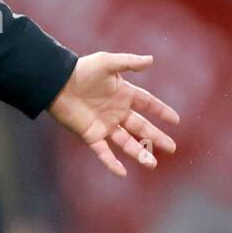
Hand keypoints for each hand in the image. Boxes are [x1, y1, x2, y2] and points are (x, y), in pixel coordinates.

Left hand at [47, 52, 179, 176]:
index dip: (161, 111)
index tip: (175, 120)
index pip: (147, 103)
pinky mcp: (90, 133)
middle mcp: (116, 111)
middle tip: (172, 148)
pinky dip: (111, 162)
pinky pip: (103, 151)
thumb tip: (151, 60)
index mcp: (123, 94)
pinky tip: (122, 172)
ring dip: (139, 153)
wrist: (55, 82)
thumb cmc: (81, 69)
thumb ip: (128, 62)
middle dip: (156, 137)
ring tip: (152, 164)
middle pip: (141, 127)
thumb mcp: (107, 62)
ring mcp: (104, 124)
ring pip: (126, 142)